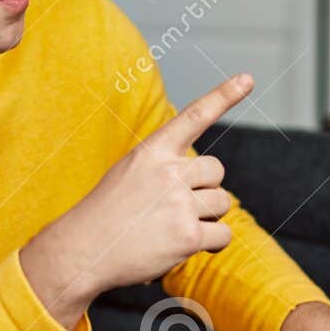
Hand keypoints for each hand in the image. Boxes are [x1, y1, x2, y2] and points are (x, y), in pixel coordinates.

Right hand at [26, 74, 251, 310]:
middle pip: (216, 171)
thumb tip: (208, 178)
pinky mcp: (188, 235)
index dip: (224, 96)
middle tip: (175, 207)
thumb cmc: (106, 214)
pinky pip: (222, 235)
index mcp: (151, 151)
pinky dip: (211, 243)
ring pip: (222, 203)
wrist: (82, 251)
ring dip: (207, 217)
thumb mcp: (129, 173)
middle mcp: (168, 172)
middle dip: (205, 189)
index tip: (247, 79)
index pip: (194, 117)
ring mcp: (179, 203)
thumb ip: (165, 166)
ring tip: (172, 227)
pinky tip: (184, 245)